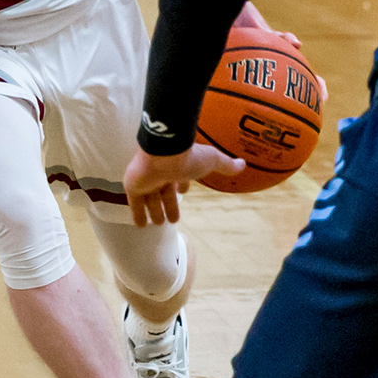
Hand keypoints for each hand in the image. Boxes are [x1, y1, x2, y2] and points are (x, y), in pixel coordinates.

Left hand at [125, 145, 244, 226]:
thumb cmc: (187, 155)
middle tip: (172, 219)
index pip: (180, 179)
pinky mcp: (134, 187)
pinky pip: (135, 203)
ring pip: (151, 199)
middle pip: (165, 192)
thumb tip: (242, 164)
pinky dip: (138, 214)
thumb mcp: (212, 161)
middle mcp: (162, 173)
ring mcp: (147, 180)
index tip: (183, 193)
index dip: (182, 187)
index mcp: (178, 166)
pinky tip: (140, 225)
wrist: (164, 152)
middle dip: (169, 204)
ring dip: (156, 211)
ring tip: (159, 224)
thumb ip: (225, 164)